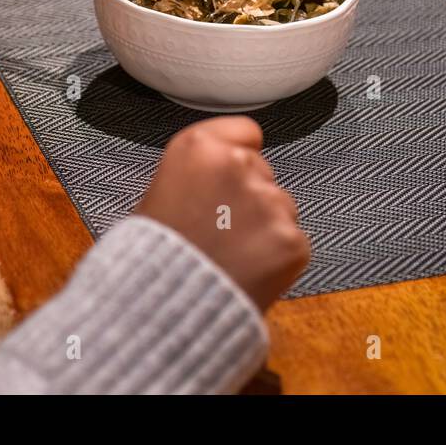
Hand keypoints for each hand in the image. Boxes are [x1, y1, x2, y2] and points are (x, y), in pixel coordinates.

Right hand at [136, 117, 309, 310]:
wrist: (160, 312)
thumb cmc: (152, 257)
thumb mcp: (160, 192)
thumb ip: (199, 171)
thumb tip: (226, 167)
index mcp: (197, 148)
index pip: (246, 132)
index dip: (238, 155)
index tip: (228, 177)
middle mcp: (236, 165)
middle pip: (263, 171)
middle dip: (250, 196)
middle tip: (221, 228)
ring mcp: (268, 203)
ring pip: (281, 206)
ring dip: (266, 226)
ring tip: (230, 254)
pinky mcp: (291, 239)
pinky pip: (293, 240)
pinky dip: (277, 257)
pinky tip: (248, 271)